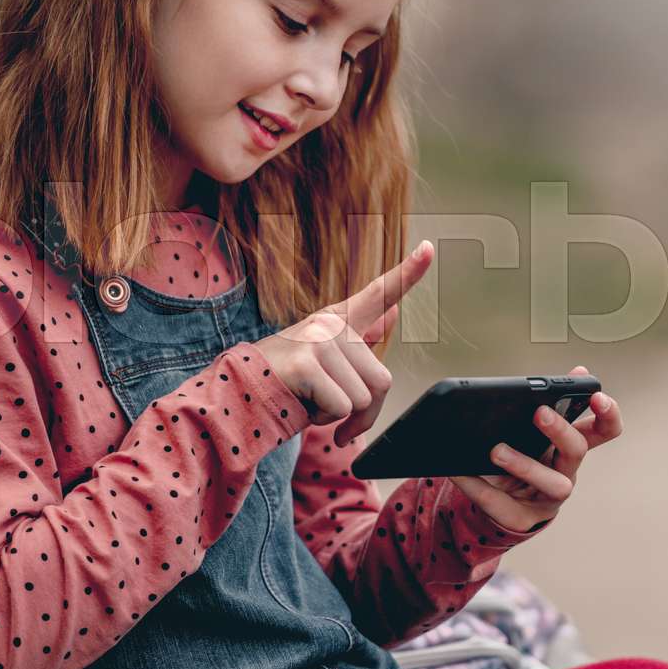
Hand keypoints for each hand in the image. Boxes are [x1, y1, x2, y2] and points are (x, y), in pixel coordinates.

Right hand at [252, 239, 432, 446]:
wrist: (238, 396)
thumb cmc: (287, 383)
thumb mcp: (326, 360)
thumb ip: (360, 338)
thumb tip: (393, 310)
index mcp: (338, 320)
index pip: (379, 293)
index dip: (408, 272)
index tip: (429, 248)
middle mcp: (331, 324)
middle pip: (382, 381)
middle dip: (363, 412)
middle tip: (333, 414)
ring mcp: (319, 340)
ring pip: (362, 398)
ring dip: (339, 416)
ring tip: (309, 401)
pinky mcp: (308, 364)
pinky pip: (341, 408)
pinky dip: (324, 420)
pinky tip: (300, 404)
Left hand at [449, 365, 623, 534]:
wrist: (496, 499)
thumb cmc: (519, 454)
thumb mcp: (533, 427)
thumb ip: (554, 399)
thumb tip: (580, 369)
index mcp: (569, 445)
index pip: (604, 430)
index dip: (608, 415)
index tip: (597, 396)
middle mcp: (565, 471)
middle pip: (577, 451)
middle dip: (560, 430)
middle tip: (539, 412)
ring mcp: (547, 498)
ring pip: (554, 485)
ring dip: (525, 465)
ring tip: (496, 450)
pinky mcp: (522, 517)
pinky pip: (504, 506)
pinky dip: (481, 489)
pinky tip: (462, 473)